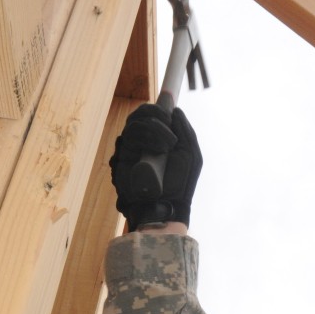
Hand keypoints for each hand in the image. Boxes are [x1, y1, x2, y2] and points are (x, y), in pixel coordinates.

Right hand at [109, 103, 202, 230]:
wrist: (168, 205)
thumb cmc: (181, 183)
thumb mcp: (191, 155)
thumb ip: (186, 131)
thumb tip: (175, 109)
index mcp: (160, 137)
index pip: (153, 113)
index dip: (159, 108)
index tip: (169, 109)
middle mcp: (144, 140)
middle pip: (141, 113)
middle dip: (157, 114)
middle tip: (169, 128)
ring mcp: (132, 147)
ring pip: (135, 122)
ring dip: (155, 129)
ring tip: (168, 146)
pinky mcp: (123, 156)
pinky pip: (129, 135)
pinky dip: (146, 136)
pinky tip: (158, 149)